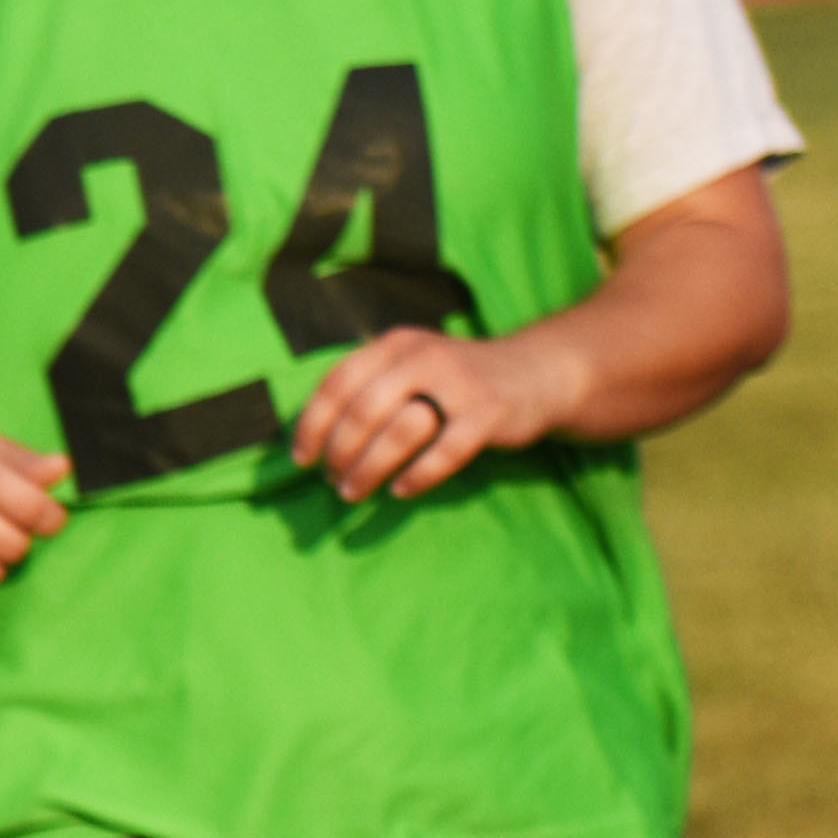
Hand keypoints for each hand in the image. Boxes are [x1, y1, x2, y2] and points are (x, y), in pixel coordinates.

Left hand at [291, 321, 557, 505]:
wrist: (535, 373)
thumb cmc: (454, 382)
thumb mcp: (408, 367)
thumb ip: (366, 388)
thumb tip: (309, 436)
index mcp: (394, 344)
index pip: (337, 383)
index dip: (312, 424)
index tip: (302, 459)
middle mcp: (423, 356)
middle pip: (361, 411)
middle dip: (338, 453)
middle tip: (331, 482)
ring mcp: (459, 384)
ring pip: (397, 433)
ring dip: (367, 470)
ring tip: (352, 493)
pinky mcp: (488, 414)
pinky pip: (443, 454)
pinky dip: (416, 477)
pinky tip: (400, 491)